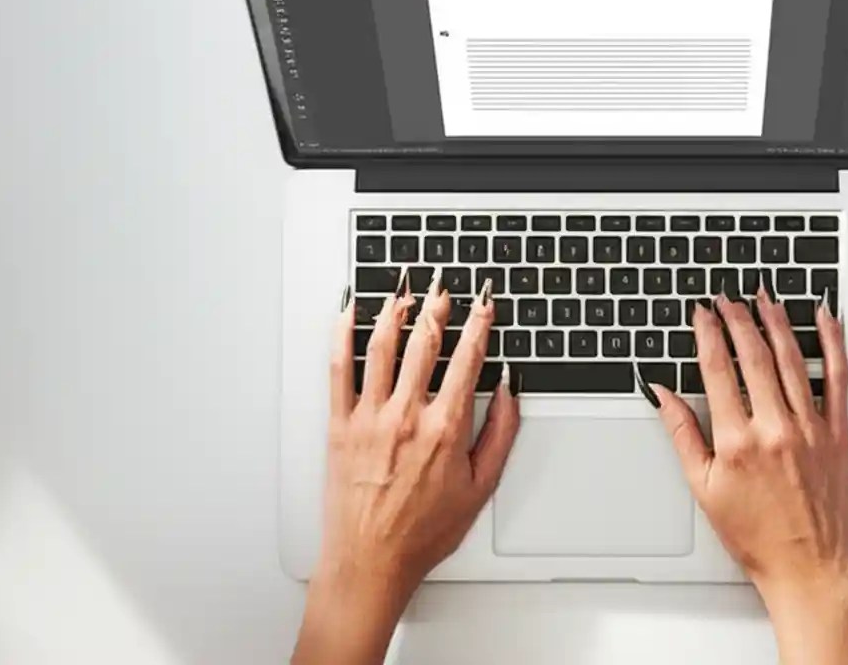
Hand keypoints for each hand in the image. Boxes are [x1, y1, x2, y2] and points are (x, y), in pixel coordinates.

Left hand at [293, 275, 519, 664]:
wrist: (371, 560)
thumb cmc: (423, 532)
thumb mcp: (481, 487)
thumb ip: (501, 434)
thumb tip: (509, 393)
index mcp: (445, 428)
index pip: (467, 360)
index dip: (480, 324)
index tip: (485, 304)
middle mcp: (406, 415)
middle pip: (424, 343)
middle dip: (438, 307)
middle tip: (444, 287)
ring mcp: (369, 417)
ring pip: (381, 346)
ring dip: (395, 310)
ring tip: (405, 290)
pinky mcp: (339, 424)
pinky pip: (338, 368)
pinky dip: (342, 334)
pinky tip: (348, 313)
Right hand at [646, 288, 847, 664]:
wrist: (809, 569)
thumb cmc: (757, 538)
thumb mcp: (703, 489)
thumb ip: (682, 435)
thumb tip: (662, 395)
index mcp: (737, 442)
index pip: (717, 371)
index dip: (707, 334)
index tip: (701, 313)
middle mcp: (775, 429)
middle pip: (754, 356)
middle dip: (738, 319)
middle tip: (728, 297)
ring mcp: (811, 428)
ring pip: (792, 359)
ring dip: (776, 321)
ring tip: (764, 297)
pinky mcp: (838, 433)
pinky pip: (838, 378)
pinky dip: (832, 344)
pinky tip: (824, 319)